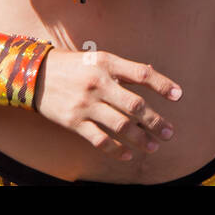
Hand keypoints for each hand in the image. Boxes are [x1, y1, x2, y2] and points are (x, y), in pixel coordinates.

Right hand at [34, 47, 180, 160]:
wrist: (36, 74)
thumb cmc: (74, 66)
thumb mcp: (98, 59)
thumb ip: (121, 69)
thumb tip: (150, 76)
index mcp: (106, 62)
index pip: (141, 73)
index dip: (162, 84)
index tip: (178, 96)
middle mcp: (98, 82)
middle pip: (135, 105)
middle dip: (156, 121)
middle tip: (169, 132)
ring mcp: (86, 104)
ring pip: (121, 126)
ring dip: (141, 139)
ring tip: (154, 146)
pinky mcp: (74, 122)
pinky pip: (100, 140)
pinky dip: (117, 150)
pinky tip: (128, 155)